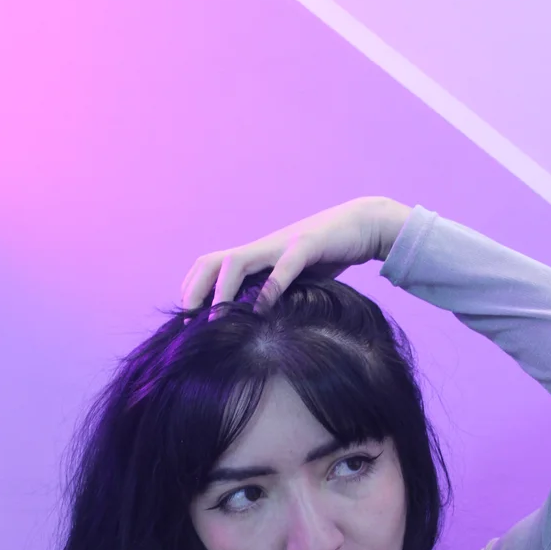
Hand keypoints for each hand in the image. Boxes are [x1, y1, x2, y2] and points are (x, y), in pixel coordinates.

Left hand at [179, 195, 407, 317]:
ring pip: (237, 261)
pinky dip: (270, 289)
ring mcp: (282, 245)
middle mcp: (262, 248)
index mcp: (257, 255)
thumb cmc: (330, 254)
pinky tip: (262, 311)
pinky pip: (283, 267)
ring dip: (221, 292)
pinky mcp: (308, 246)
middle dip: (194, 290)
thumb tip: (261, 325)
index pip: (211, 266)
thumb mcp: (297, 278)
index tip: (186, 318)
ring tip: (215, 320)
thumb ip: (277, 293)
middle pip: (213, 261)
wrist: (364, 224)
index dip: (193, 289)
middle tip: (187, 321)